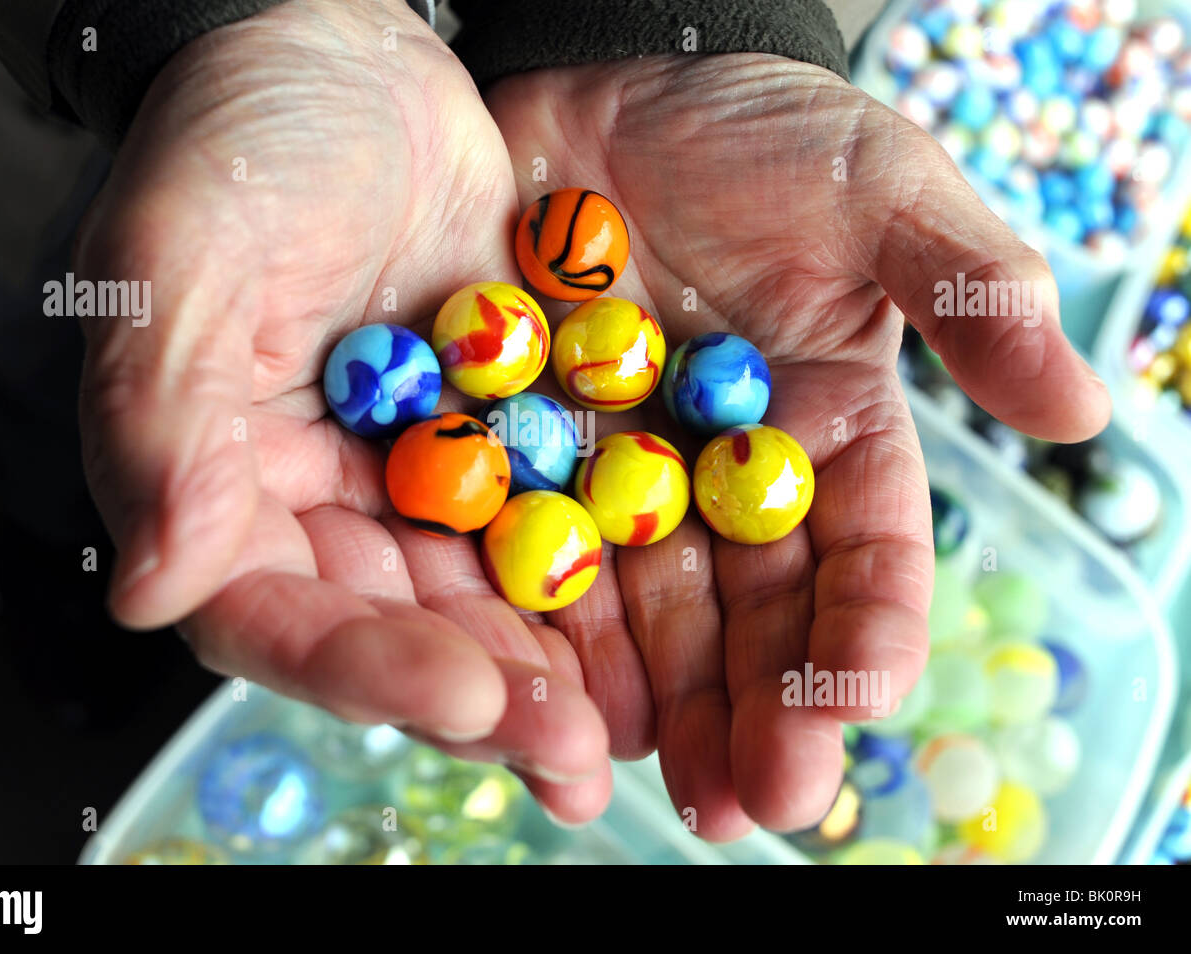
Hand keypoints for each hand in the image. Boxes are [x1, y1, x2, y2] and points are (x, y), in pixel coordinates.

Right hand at [74, 0, 610, 821]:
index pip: (280, 615)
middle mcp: (327, 507)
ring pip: (493, 598)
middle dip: (491, 697)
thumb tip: (156, 584)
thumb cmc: (239, 142)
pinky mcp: (506, 438)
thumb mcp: (179, 254)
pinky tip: (681, 626)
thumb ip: (162, 417)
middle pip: (402, 632)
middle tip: (578, 751)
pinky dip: (614, 573)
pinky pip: (563, 519)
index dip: (365, 668)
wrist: (347, 60)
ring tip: (645, 733)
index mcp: (224, 488)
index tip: (462, 696)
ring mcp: (424, 478)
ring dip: (566, 668)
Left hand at [485, 54, 1109, 838]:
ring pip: (648, 612)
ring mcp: (628, 472)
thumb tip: (1082, 412)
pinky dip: (539, 625)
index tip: (852, 714)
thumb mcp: (880, 190)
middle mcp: (732, 475)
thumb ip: (972, 294)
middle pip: (753, 617)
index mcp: (829, 432)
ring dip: (653, 705)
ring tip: (649, 786)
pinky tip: (538, 694)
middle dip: (757, 714)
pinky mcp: (530, 454)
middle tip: (747, 806)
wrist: (608, 80)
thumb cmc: (755, 126)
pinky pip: (533, 553)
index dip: (864, 640)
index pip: (863, 560)